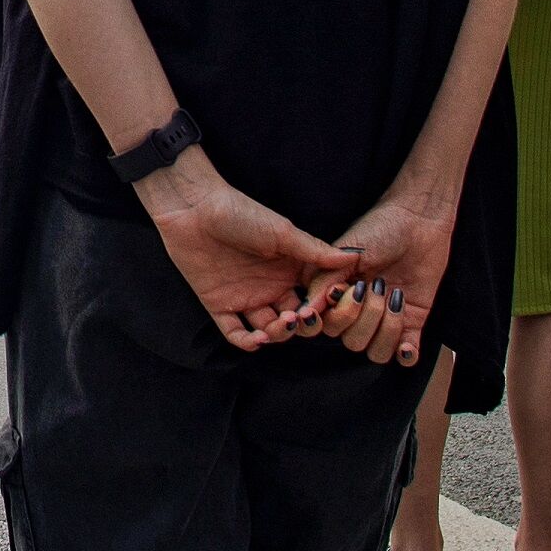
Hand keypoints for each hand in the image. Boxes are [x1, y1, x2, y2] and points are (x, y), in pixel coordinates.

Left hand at [136, 152, 355, 347]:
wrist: (194, 207)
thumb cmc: (240, 212)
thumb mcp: (282, 232)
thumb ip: (315, 251)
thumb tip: (355, 257)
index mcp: (290, 268)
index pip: (314, 297)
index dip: (322, 305)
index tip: (325, 306)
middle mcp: (271, 286)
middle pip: (294, 319)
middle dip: (301, 325)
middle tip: (300, 318)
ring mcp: (246, 297)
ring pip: (269, 330)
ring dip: (277, 334)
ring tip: (280, 325)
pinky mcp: (219, 305)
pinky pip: (235, 333)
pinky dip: (248, 342)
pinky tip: (257, 339)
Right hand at [325, 182, 460, 369]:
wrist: (419, 219)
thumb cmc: (380, 229)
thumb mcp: (348, 253)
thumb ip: (325, 281)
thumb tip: (306, 310)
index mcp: (337, 297)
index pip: (326, 327)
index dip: (334, 319)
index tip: (342, 297)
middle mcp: (359, 313)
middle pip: (351, 341)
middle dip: (365, 316)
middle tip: (377, 285)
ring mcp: (385, 320)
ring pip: (376, 352)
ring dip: (386, 331)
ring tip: (396, 298)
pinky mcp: (412, 322)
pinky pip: (405, 355)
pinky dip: (406, 355)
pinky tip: (407, 345)